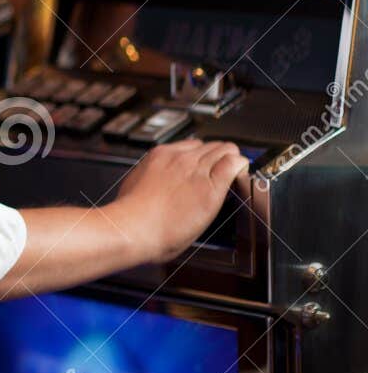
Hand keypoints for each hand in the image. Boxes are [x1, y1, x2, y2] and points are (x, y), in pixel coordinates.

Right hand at [110, 140, 247, 263]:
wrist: (134, 228)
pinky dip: (240, 166)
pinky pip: (234, 164)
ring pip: (226, 150)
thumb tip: (152, 181)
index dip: (201, 156)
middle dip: (219, 157)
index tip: (203, 166)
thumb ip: (149, 177)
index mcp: (160, 156)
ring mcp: (196, 171)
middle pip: (211, 145)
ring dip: (231, 159)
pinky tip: (240, 173)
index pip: (192, 145)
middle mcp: (180, 159)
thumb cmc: (131, 215)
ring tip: (233, 173)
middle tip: (221, 171)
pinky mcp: (211, 187)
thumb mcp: (134, 184)